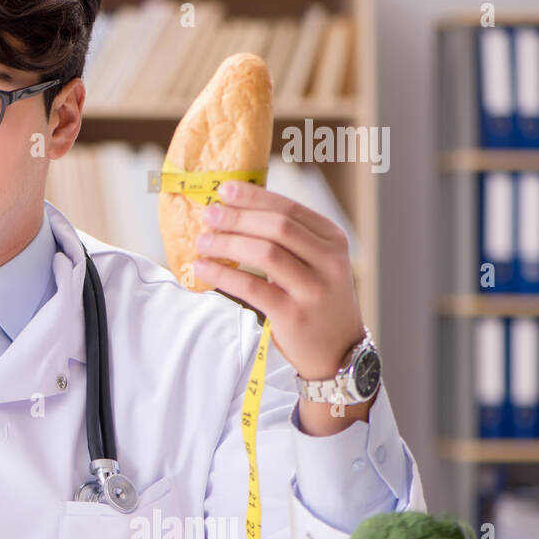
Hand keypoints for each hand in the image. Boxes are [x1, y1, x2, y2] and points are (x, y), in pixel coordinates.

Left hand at [191, 179, 364, 380]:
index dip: (255, 197)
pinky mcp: (294, 314)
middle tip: (208, 215)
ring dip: (227, 244)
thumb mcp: (314, 262)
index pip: (290, 209)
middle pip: (277, 227)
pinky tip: (204, 269)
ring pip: (265, 253)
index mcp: (332, 239)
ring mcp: (314, 288)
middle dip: (237, 217)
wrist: (337, 350)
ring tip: (202, 242)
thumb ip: (286, 239)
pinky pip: (252, 287)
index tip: (225, 189)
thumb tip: (234, 210)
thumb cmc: (315, 299)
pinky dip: (224, 275)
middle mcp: (329, 261)